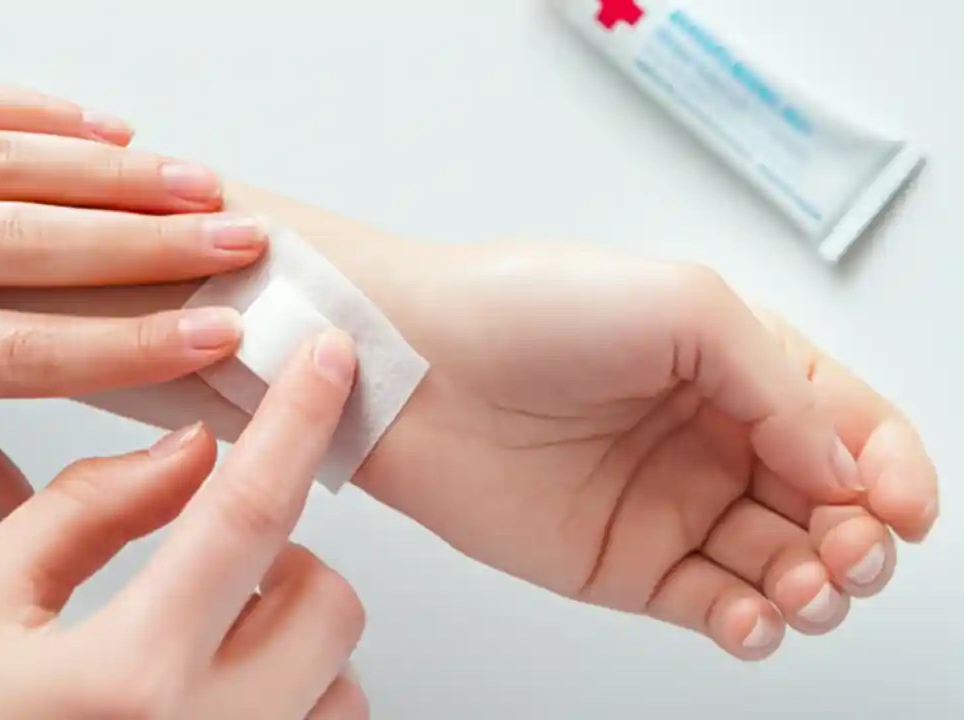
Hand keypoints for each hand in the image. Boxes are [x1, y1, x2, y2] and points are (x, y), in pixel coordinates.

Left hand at [0, 75, 267, 519]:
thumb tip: (6, 490)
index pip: (12, 349)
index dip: (126, 342)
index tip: (210, 338)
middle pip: (27, 243)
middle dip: (151, 245)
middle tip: (240, 244)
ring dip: (112, 173)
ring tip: (197, 184)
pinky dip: (29, 110)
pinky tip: (99, 123)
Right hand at [0, 331, 366, 719]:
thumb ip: (83, 511)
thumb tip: (184, 452)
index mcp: (131, 677)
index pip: (246, 516)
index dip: (297, 423)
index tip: (328, 362)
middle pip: (330, 602)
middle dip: (289, 560)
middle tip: (217, 563)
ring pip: (344, 678)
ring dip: (295, 638)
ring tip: (208, 647)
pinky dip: (297, 699)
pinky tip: (223, 697)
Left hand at [359, 240, 938, 659]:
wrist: (415, 366)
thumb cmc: (528, 310)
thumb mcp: (685, 305)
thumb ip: (780, 387)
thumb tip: (844, 468)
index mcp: (738, 366)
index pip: (851, 426)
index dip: (894, 469)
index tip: (905, 506)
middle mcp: (712, 438)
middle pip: (829, 507)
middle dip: (863, 539)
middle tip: (851, 549)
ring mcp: (670, 504)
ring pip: (783, 566)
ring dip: (817, 588)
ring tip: (803, 584)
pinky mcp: (623, 561)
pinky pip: (713, 607)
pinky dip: (752, 625)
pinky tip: (754, 617)